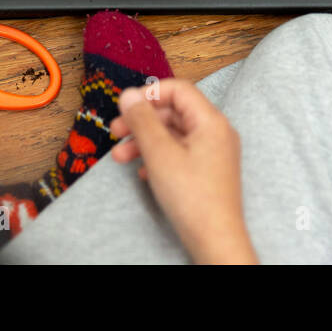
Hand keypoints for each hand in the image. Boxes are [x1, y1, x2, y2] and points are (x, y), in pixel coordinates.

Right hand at [111, 79, 256, 263]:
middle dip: (142, 121)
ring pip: (174, 135)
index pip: (179, 90)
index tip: (124, 106)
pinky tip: (142, 173)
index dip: (149, 94)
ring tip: (120, 157)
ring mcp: (214, 153)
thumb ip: (142, 120)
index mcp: (211, 121)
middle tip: (115, 131)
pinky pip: (180, 153)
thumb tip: (128, 94)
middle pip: (174, 113)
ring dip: (145, 141)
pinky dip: (158, 157)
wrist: (215, 240)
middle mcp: (216, 132)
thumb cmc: (192, 196)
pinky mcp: (208, 171)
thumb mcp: (159, 153)